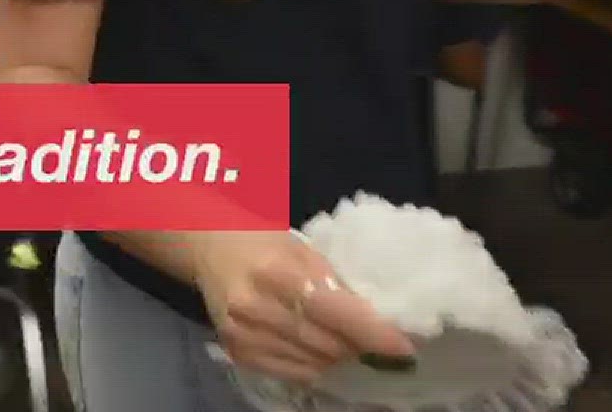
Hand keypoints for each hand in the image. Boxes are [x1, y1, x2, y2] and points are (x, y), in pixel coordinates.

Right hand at [192, 231, 414, 385]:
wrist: (208, 247)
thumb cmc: (262, 239)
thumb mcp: (301, 248)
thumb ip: (334, 282)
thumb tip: (377, 320)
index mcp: (276, 271)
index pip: (333, 311)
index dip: (371, 333)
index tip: (403, 347)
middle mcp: (256, 307)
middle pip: (324, 343)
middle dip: (360, 349)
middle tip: (386, 350)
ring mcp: (243, 334)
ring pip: (311, 363)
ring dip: (340, 360)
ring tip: (356, 350)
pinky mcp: (237, 351)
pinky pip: (291, 372)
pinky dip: (315, 367)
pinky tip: (325, 355)